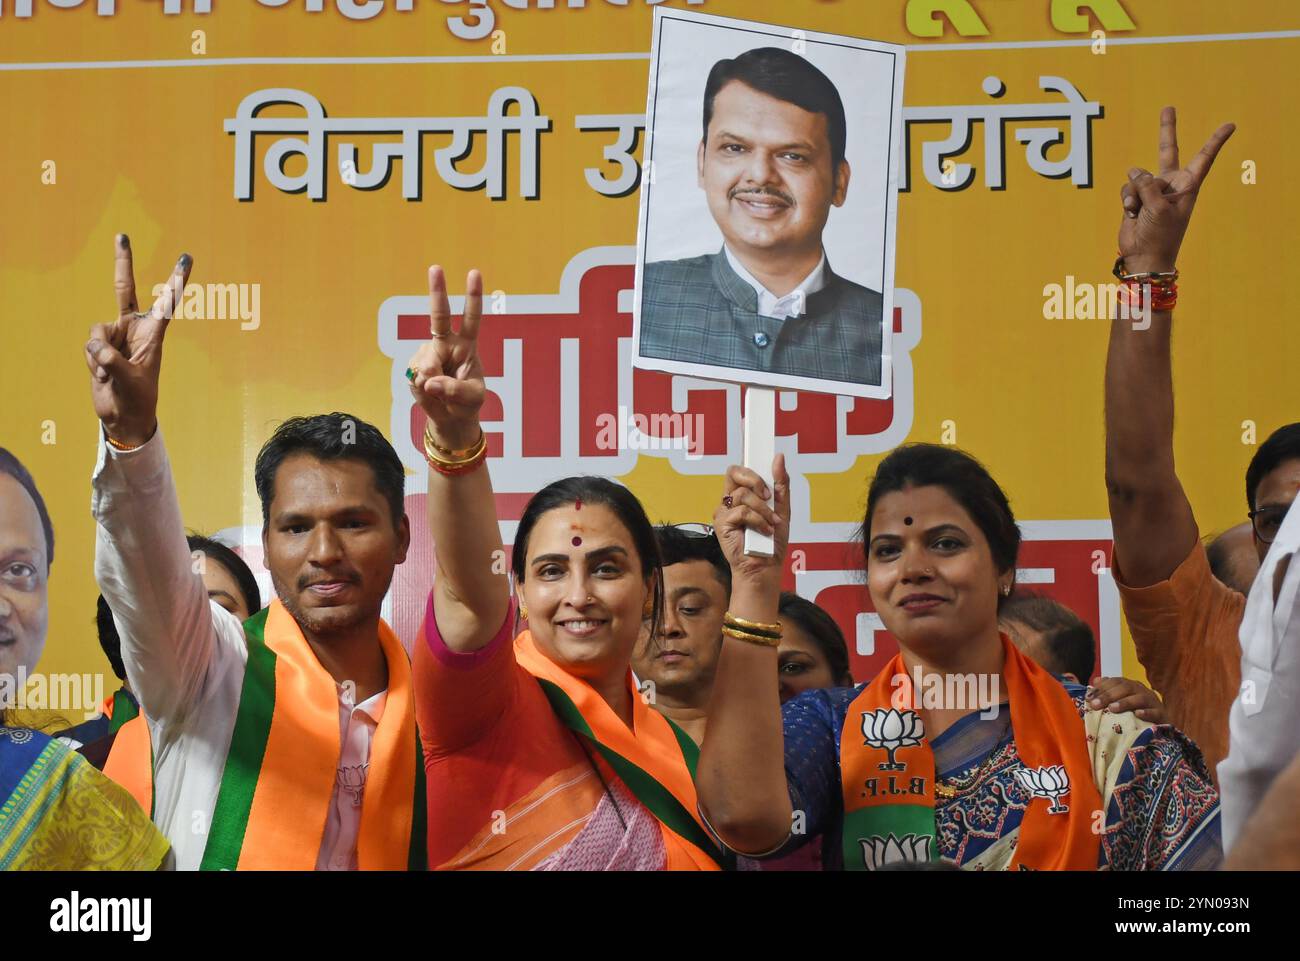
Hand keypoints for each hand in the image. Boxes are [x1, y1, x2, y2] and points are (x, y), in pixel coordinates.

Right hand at [84, 234, 191, 447]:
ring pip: (97, 331)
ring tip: (112, 374)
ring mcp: (114, 335)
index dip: (175, 280)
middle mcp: (133, 328)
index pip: (167, 301)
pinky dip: (93, 363)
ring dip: (101, 356)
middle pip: (124, 289)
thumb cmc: (138, 398)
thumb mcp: (130, 379)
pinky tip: (103, 376)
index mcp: (154, 333)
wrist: (123, 415)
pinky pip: (89, 347)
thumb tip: (94, 345)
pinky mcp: (99, 346)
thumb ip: (112, 360)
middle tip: (122, 235)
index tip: (186, 257)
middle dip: (122, 262)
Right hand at [405, 266, 486, 449]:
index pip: (471, 318)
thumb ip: (454, 389)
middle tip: (436, 267)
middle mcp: (446, 344)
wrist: (452, 417)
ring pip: (426, 363)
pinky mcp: (413, 368)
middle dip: (437, 291)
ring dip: (433, 382)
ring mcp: (427, 354)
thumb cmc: (467, 403)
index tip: (474, 273)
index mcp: (466, 345)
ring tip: (442, 392)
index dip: (472, 297)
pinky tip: (430, 392)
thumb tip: (429, 380)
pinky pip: (416, 378)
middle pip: (440, 316)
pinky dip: (423, 390)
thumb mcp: (472, 398)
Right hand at [713, 455, 790, 586]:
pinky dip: (758, 520)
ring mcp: (724, 511)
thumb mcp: (783, 509)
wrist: (766, 566)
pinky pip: (742, 511)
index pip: (740, 470)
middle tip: (769, 496)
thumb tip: (778, 457)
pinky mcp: (721, 523)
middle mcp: (730, 500)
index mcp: (742, 495)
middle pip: (734, 472)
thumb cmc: (772, 542)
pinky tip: (764, 530)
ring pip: (743, 494)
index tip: (758, 448)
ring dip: (763, 509)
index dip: (747, 460)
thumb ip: (780, 484)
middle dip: (755, 480)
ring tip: (771, 523)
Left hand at [1087, 676, 1166, 724]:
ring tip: (1111, 709)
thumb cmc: (1136, 714)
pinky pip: (1155, 712)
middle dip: (1108, 695)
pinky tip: (1137, 715)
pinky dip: (1146, 713)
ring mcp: (1153, 702)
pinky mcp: (1162, 715)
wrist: (1161, 726)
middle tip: (1094, 705)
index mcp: (1131, 686)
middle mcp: (1142, 691)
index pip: (1115, 682)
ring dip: (1125, 702)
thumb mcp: (1121, 703)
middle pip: (1125, 688)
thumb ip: (1108, 692)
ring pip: (1140, 698)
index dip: (1101, 688)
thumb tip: (1095, 680)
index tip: (1088, 697)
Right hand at [1117, 107, 1233, 274]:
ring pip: (1139, 177)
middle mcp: (1171, 184)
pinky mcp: (1135, 198)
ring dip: (1135, 194)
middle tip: (1168, 108)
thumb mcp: (1159, 208)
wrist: (1144, 257)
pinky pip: (1127, 188)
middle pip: (1168, 151)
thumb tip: (1134, 171)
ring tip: (1139, 211)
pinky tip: (1130, 213)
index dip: (1216, 141)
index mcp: (1187, 186)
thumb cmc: (1161, 235)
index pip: (1204, 158)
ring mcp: (1152, 190)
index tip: (1230, 125)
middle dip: (1167, 130)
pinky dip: (1126, 200)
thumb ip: (1148, 184)